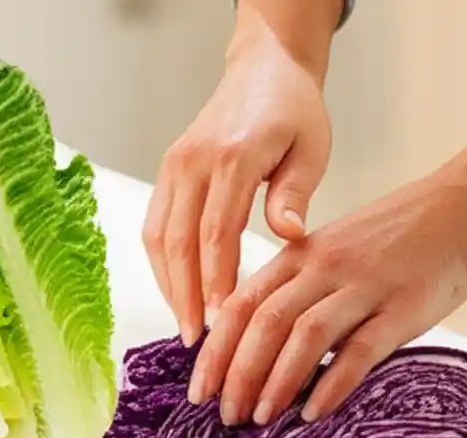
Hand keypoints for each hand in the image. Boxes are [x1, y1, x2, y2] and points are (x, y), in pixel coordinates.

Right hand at [142, 4, 334, 345]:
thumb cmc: (294, 111)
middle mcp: (192, 162)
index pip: (216, 232)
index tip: (220, 322)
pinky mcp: (166, 172)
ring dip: (168, 285)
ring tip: (184, 326)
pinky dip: (162, 264)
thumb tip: (290, 238)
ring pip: (158, 237)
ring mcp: (173, 166)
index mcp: (233, 157)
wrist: (263, 68)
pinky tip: (178, 293)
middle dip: (184, 296)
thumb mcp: (311, 148)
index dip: (215, 281)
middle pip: (178, 241)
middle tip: (195, 340)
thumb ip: (294, 195)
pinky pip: (155, 225)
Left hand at [187, 175, 466, 425]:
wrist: (466, 207)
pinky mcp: (403, 307)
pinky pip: (359, 349)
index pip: (241, 304)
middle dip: (236, 374)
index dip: (215, 350)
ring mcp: (364, 286)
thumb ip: (296, 291)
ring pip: (304, 336)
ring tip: (259, 419)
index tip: (198, 390)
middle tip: (224, 415)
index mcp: (299, 256)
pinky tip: (313, 412)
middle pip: (263, 323)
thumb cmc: (395, 239)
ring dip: (275, 382)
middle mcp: (323, 268)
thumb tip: (256, 350)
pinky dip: (331, 384)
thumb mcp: (332, 253)